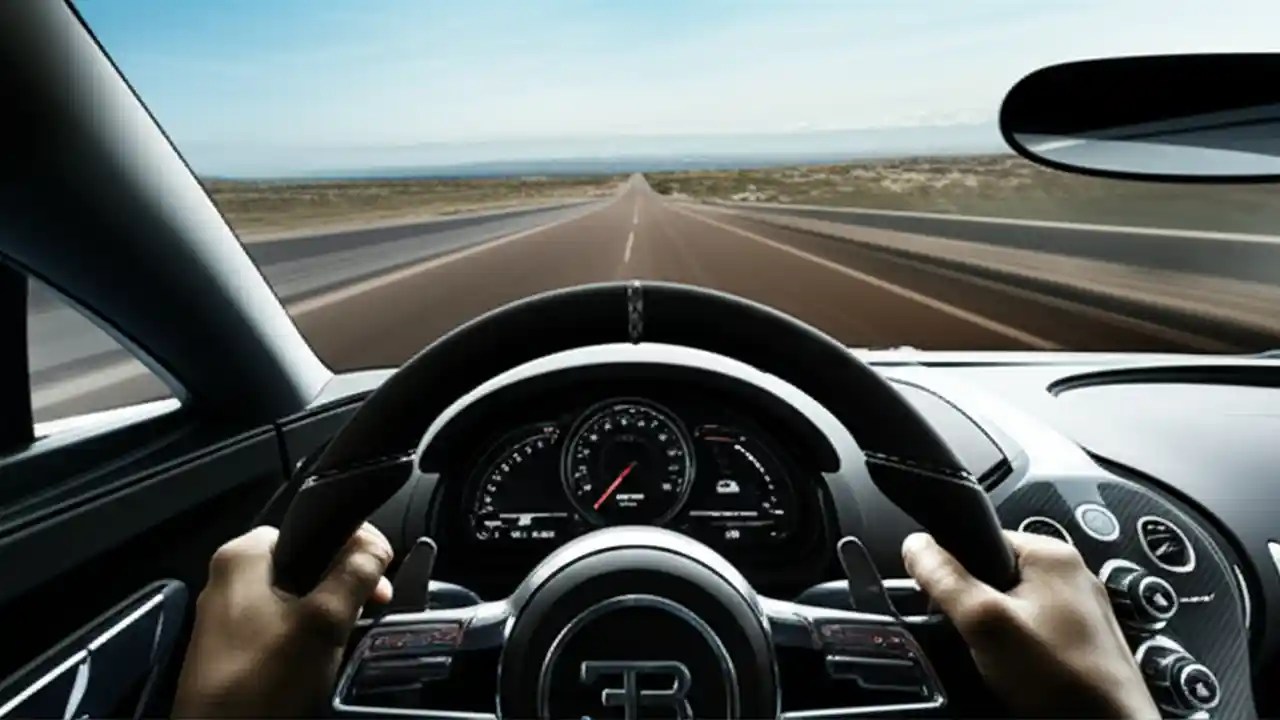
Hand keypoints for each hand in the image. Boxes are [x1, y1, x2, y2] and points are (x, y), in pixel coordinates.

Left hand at [172, 523, 394, 717]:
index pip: (310, 526)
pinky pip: (283, 625)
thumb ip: (355, 574)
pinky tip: (327, 652)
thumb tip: (376, 545)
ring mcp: (230, 616)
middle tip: (375, 604)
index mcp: (241, 557)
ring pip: (297, 596)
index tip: (382, 570)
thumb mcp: (323, 621)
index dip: (353, 543)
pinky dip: (310, 632)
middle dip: (346, 581)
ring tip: (354, 631)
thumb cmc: (265, 679)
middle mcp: (229, 579)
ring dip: (332, 610)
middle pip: (306, 562)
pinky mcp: (236, 649)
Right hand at [903, 530, 1158, 718]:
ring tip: (1006, 662)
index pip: (979, 538)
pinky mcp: (1081, 641)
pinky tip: (1024, 673)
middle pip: (993, 576)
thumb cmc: (1066, 683)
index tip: (952, 605)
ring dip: (999, 634)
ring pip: (1012, 610)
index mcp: (1052, 554)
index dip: (953, 572)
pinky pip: (1033, 633)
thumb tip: (915, 546)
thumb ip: (946, 580)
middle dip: (977, 609)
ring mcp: (1080, 610)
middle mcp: (1071, 575)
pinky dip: (1020, 651)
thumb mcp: (986, 625)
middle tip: (982, 641)